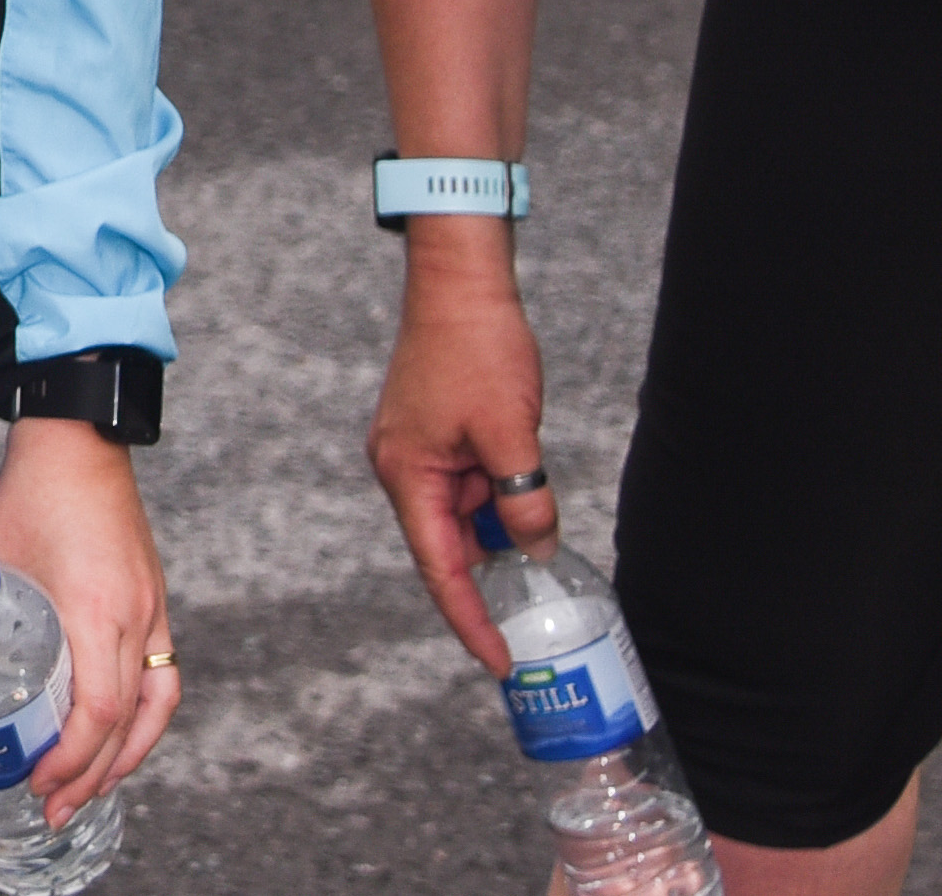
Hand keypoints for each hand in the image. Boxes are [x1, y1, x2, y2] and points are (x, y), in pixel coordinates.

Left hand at [0, 416, 179, 821]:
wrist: (81, 436)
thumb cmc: (34, 488)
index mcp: (97, 610)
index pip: (96, 713)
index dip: (69, 759)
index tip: (36, 781)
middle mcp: (136, 618)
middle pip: (126, 725)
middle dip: (91, 777)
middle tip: (54, 809)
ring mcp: (153, 610)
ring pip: (157, 708)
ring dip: (129, 758)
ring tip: (93, 789)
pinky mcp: (156, 601)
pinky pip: (163, 677)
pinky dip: (145, 719)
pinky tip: (120, 738)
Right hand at [371, 253, 557, 666]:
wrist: (461, 280)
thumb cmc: (476, 347)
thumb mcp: (512, 434)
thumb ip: (526, 501)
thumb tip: (539, 551)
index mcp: (407, 474)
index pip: (440, 569)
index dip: (469, 621)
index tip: (498, 661)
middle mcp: (402, 467)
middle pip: (445, 546)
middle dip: (486, 582)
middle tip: (524, 630)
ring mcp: (416, 449)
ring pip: (461, 516)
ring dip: (497, 533)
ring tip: (536, 552)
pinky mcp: (434, 432)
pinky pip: (466, 486)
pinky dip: (495, 502)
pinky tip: (525, 506)